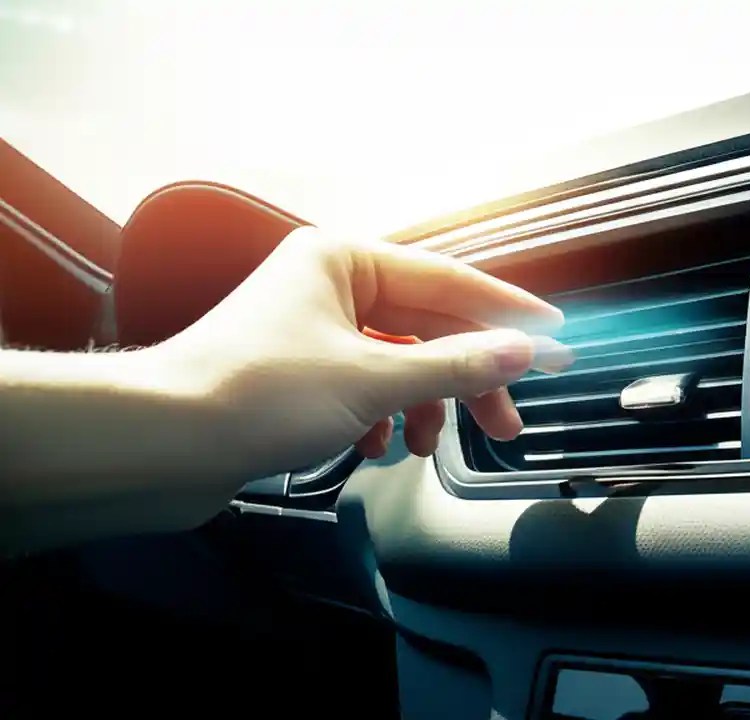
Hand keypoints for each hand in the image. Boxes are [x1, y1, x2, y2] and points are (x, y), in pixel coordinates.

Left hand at [153, 226, 571, 483]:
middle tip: (507, 418)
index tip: (556, 338)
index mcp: (342, 259)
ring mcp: (313, 330)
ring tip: (426, 445)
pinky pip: (368, 386)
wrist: (161, 444)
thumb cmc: (251, 394)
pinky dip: (383, 417)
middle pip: (428, 325)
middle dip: (467, 378)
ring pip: (400, 362)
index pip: (449, 279)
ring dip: (424, 405)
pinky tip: (377, 446)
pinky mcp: (300, 374)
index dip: (507, 314)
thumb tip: (521, 352)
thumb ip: (456, 366)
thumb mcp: (373, 379)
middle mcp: (329, 285)